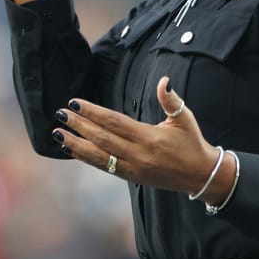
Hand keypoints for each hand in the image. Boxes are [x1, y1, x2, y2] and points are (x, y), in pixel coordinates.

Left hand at [52, 77, 224, 194]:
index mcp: (149, 138)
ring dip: (76, 145)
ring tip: (58, 134)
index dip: (93, 112)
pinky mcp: (131, 177)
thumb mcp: (184, 118)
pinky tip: (73, 149)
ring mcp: (133, 169)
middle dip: (79, 125)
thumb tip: (164, 80)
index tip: (75, 103)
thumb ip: (170, 100)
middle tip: (60, 114)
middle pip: (101, 138)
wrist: (200, 175)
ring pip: (98, 156)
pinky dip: (87, 157)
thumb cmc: (192, 143)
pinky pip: (104, 167)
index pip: (114, 122)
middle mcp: (138, 155)